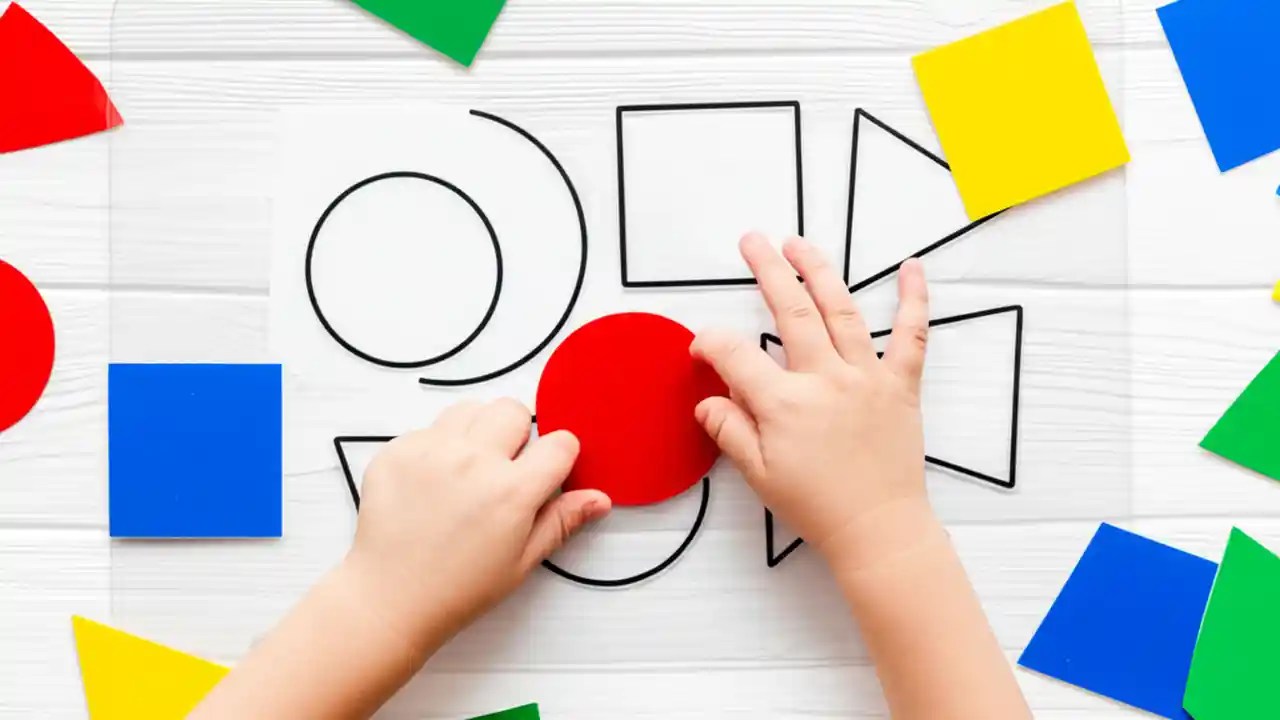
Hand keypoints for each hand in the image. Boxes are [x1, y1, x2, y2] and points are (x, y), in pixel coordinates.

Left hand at [344, 399, 610, 654]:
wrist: (388, 598)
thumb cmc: (456, 588)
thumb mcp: (521, 562)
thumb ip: (560, 521)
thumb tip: (598, 499)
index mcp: (511, 492)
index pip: (559, 444)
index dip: (559, 457)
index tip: (548, 471)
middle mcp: (473, 461)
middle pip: (513, 411)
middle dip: (518, 434)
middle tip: (506, 468)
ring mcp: (430, 451)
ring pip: (470, 409)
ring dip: (478, 431)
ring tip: (468, 470)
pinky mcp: (396, 451)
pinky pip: (429, 428)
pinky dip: (438, 447)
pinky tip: (433, 483)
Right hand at [692, 234, 933, 566]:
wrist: (878, 530)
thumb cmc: (818, 507)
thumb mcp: (759, 474)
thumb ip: (729, 430)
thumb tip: (708, 399)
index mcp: (784, 404)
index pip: (735, 354)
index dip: (710, 344)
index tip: (701, 348)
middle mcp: (825, 380)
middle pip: (790, 311)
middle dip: (767, 270)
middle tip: (752, 241)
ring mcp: (866, 377)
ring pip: (840, 310)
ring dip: (818, 272)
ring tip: (798, 244)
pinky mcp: (899, 386)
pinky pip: (911, 336)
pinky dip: (914, 300)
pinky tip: (911, 269)